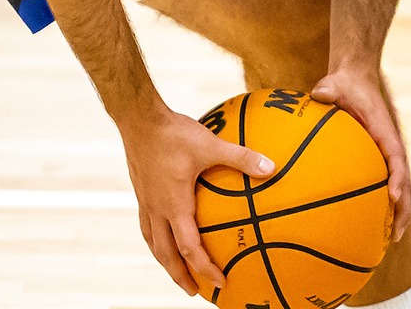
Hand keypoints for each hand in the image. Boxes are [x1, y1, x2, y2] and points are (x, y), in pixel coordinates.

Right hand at [122, 106, 274, 295]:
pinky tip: (164, 234)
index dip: (204, 268)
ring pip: (153, 242)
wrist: (138, 119)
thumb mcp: (212, 144)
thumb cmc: (174, 132)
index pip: (189, 248)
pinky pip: (147, 225)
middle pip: (166, 255)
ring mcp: (146, 201)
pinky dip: (156, 238)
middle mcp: (157, 209)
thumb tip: (271, 167)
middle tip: (194, 292)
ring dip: (165, 261)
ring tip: (176, 271)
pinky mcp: (141, 191)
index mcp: (174, 205)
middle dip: (180, 276)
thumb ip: (242, 157)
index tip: (220, 282)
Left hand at [313, 68, 410, 241]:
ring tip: (388, 240)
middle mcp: (389, 146)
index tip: (394, 196)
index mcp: (384, 131)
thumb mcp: (335, 82)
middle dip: (403, 208)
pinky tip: (366, 225)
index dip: (397, 177)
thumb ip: (328, 88)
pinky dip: (381, 205)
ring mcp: (384, 154)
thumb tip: (318, 94)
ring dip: (396, 213)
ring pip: (396, 188)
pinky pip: (381, 184)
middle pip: (403, 181)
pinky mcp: (376, 159)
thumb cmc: (346, 83)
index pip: (396, 156)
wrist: (356, 79)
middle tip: (395, 235)